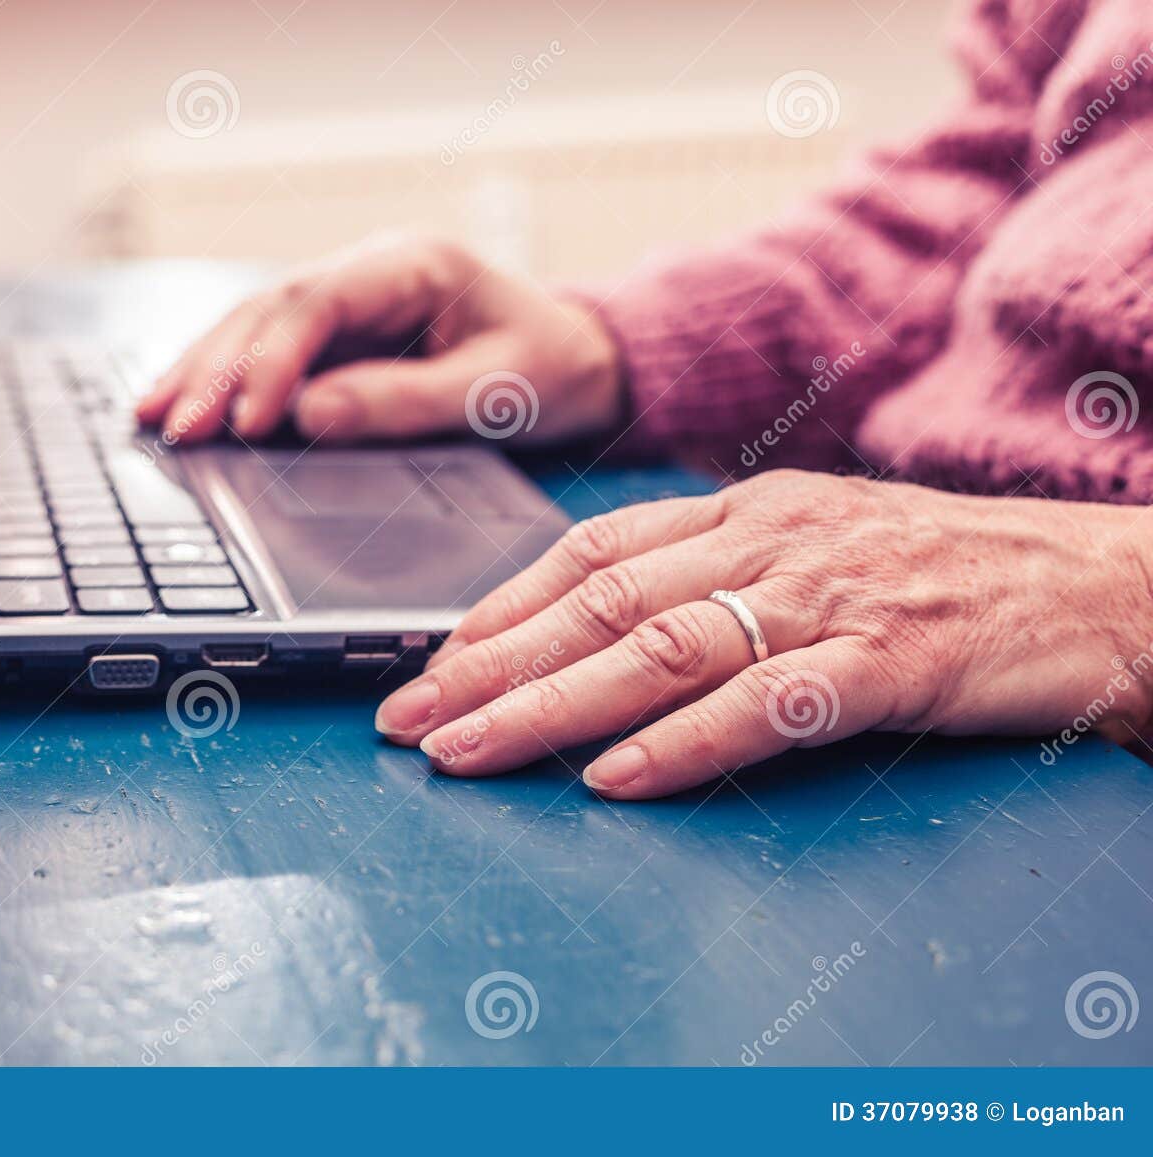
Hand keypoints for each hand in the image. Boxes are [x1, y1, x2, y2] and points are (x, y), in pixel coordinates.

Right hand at [135, 234, 622, 444]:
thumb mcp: (494, 390)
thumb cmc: (547, 369)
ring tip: (153, 416)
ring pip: (255, 326)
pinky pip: (267, 352)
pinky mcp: (338, 339)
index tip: (249, 419)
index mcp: (413, 265)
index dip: (273, 361)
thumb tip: (310, 415)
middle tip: (175, 425)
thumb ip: (405, 402)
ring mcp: (349, 302)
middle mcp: (369, 272)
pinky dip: (223, 380)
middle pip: (271, 309)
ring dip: (203, 371)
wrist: (576, 364)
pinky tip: (181, 402)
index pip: (319, 303)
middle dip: (218, 369)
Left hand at [373, 469, 1152, 798]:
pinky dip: (684, 744)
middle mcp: (771, 540)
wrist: (1104, 585)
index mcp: (746, 509)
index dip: (501, 606)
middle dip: (489, 664)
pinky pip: (767, 705)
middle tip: (408, 717)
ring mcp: (828, 597)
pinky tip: (614, 778)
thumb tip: (605, 634)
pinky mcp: (889, 660)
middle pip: (599, 603)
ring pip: (659, 648)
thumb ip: (717, 576)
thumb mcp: (817, 547)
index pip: (590, 552)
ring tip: (469, 751)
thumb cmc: (949, 575)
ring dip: (549, 705)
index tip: (430, 659)